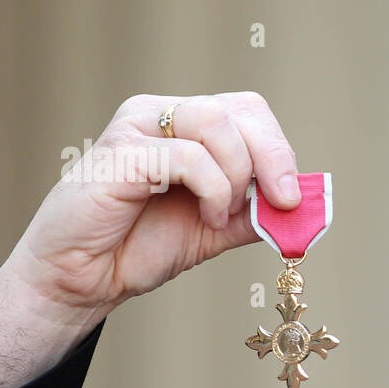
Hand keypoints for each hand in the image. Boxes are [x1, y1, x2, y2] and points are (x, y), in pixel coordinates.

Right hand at [4, 91, 301, 319]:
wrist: (82, 278)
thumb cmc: (140, 247)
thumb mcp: (216, 229)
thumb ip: (255, 212)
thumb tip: (305, 206)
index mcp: (186, 126)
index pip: (249, 112)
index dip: (279, 149)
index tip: (290, 197)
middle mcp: (161, 115)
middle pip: (239, 109)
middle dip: (272, 157)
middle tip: (279, 201)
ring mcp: (137, 129)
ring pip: (215, 122)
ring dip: (235, 176)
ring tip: (221, 215)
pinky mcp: (119, 154)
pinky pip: (187, 156)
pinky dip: (212, 190)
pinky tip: (205, 218)